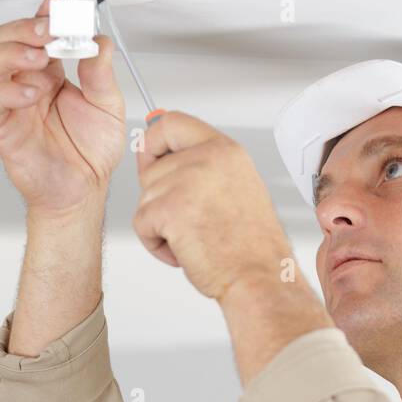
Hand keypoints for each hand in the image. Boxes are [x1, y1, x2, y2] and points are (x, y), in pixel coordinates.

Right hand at [0, 0, 125, 215]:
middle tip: (49, 30)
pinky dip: (8, 90)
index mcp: (52, 72)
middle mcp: (27, 81)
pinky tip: (32, 93)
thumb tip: (99, 42)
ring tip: (39, 57)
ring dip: (11, 52)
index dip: (45, 14)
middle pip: (5, 38)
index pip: (38, 31)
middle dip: (26, 28)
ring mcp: (11, 102)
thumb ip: (102, 75)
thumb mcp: (109, 108)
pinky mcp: (2, 126)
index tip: (61, 5)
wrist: (81, 192)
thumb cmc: (91, 154)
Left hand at [133, 111, 291, 298]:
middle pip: (151, 168)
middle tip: (190, 221)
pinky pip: (142, 224)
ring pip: (145, 198)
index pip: (170, 123)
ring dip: (161, 226)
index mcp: (226, 150)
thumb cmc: (251, 248)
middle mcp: (207, 158)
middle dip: (160, 199)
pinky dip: (157, 245)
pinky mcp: (170, 209)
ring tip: (195, 239)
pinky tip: (185, 251)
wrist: (259, 278)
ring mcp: (187, 181)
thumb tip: (165, 158)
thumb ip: (204, 167)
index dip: (152, 143)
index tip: (151, 161)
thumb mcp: (236, 188)